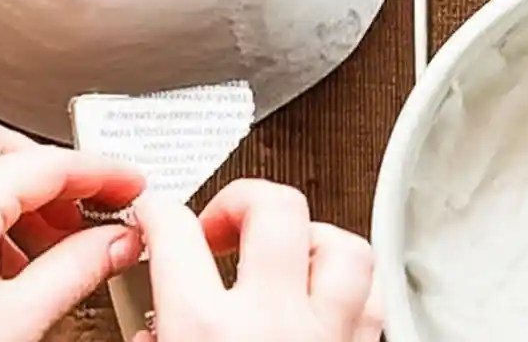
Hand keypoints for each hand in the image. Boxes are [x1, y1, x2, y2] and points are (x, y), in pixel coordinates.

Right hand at [135, 179, 382, 341]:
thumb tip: (153, 331)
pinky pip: (374, 301)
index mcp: (206, 331)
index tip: (157, 213)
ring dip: (314, 239)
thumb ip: (155, 338)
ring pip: (345, 247)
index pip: (176, 232)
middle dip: (246, 199)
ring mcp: (327, 337)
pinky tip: (328, 294)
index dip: (159, 210)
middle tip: (222, 223)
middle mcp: (272, 324)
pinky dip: (353, 288)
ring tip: (286, 251)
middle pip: (276, 208)